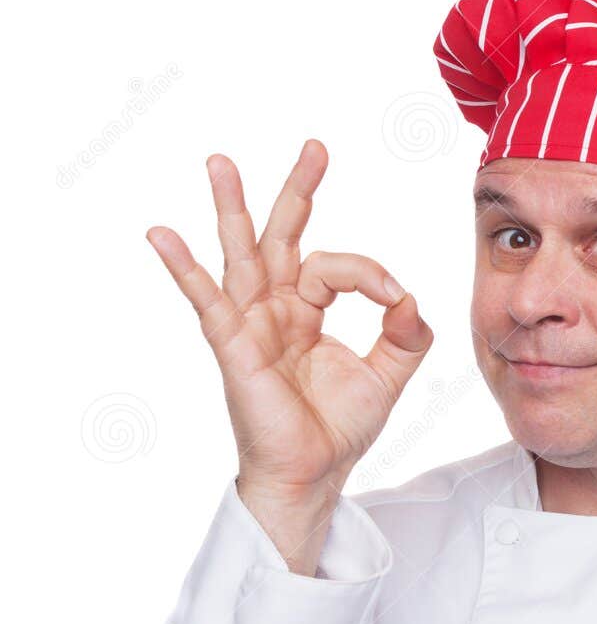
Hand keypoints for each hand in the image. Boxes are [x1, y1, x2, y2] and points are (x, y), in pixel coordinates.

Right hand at [146, 139, 433, 502]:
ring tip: (220, 162)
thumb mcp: (388, 375)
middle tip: (316, 148)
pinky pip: (207, 302)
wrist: (314, 476)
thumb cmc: (338, 429)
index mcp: (306, 311)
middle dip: (298, 191)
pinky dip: (184, 269)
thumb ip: (405, 334)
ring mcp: (250, 325)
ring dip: (232, 207)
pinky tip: (162, 236)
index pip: (335, 267)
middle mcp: (275, 309)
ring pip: (240, 254)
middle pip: (282, 237)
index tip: (395, 295)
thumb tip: (408, 296)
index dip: (369, 273)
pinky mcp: (233, 347)